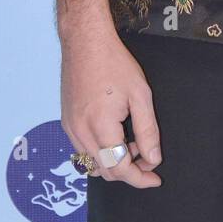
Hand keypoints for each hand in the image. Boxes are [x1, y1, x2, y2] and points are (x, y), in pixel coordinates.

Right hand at [61, 21, 162, 186]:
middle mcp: (79, 132)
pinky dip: (101, 152)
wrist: (85, 42)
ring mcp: (69, 128)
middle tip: (148, 156)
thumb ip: (147, 131)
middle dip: (129, 170)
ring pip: (93, 163)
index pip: (119, 169)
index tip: (156, 178)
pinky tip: (116, 134)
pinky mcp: (66, 122)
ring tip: (133, 141)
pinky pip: (83, 149)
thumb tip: (153, 159)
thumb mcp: (140, 95)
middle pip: (105, 171)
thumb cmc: (114, 63)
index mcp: (99, 127)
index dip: (140, 178)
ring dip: (115, 161)